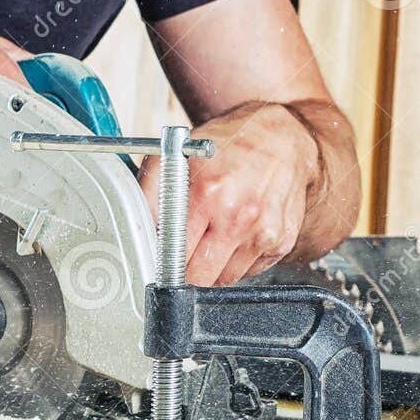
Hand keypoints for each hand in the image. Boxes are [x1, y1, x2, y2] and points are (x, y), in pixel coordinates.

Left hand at [139, 103, 318, 286]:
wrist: (282, 139)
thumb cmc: (230, 145)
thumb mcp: (178, 153)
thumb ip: (151, 190)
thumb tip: (137, 229)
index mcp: (208, 194)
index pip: (173, 255)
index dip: (162, 263)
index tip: (159, 261)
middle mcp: (239, 217)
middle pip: (198, 277)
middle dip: (184, 272)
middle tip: (181, 256)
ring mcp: (263, 233)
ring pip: (223, 280)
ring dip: (212, 267)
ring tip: (212, 237)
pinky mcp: (281, 242)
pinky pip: (248, 272)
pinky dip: (237, 261)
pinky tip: (236, 234)